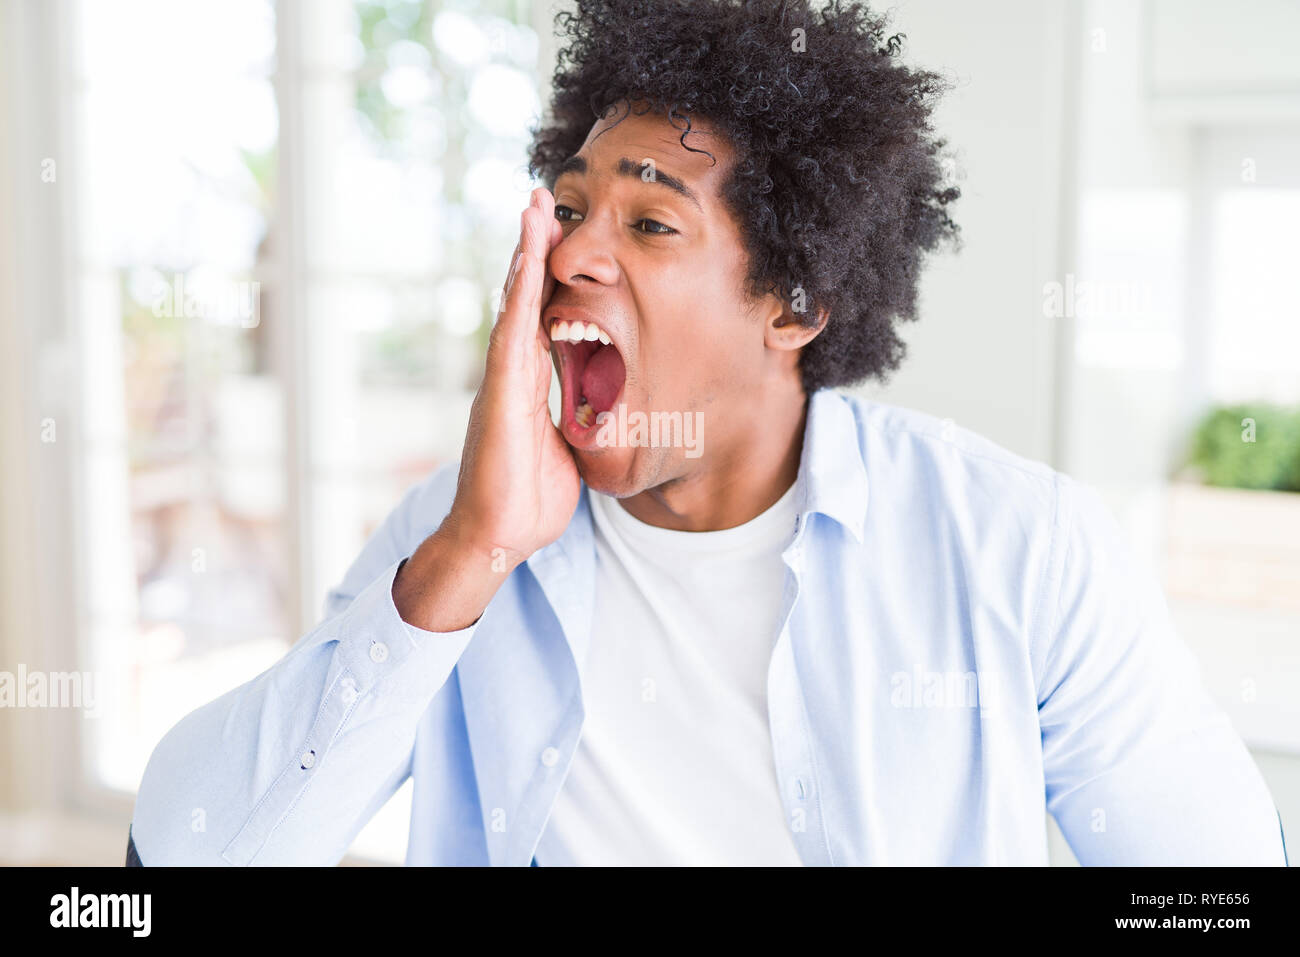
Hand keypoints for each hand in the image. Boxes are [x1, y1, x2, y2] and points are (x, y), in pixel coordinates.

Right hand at [393, 188, 575, 630]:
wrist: (498, 536)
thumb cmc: (528, 501)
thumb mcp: (565, 449)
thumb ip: (573, 421)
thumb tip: (596, 410)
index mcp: (526, 383)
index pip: (539, 317)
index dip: (547, 276)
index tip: (560, 237)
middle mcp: (510, 372)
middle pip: (522, 296)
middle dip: (533, 247)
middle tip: (544, 198)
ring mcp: (501, 378)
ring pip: (514, 301)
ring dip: (525, 252)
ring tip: (536, 204)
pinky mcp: (500, 390)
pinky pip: (513, 329)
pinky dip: (520, 289)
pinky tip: (528, 254)